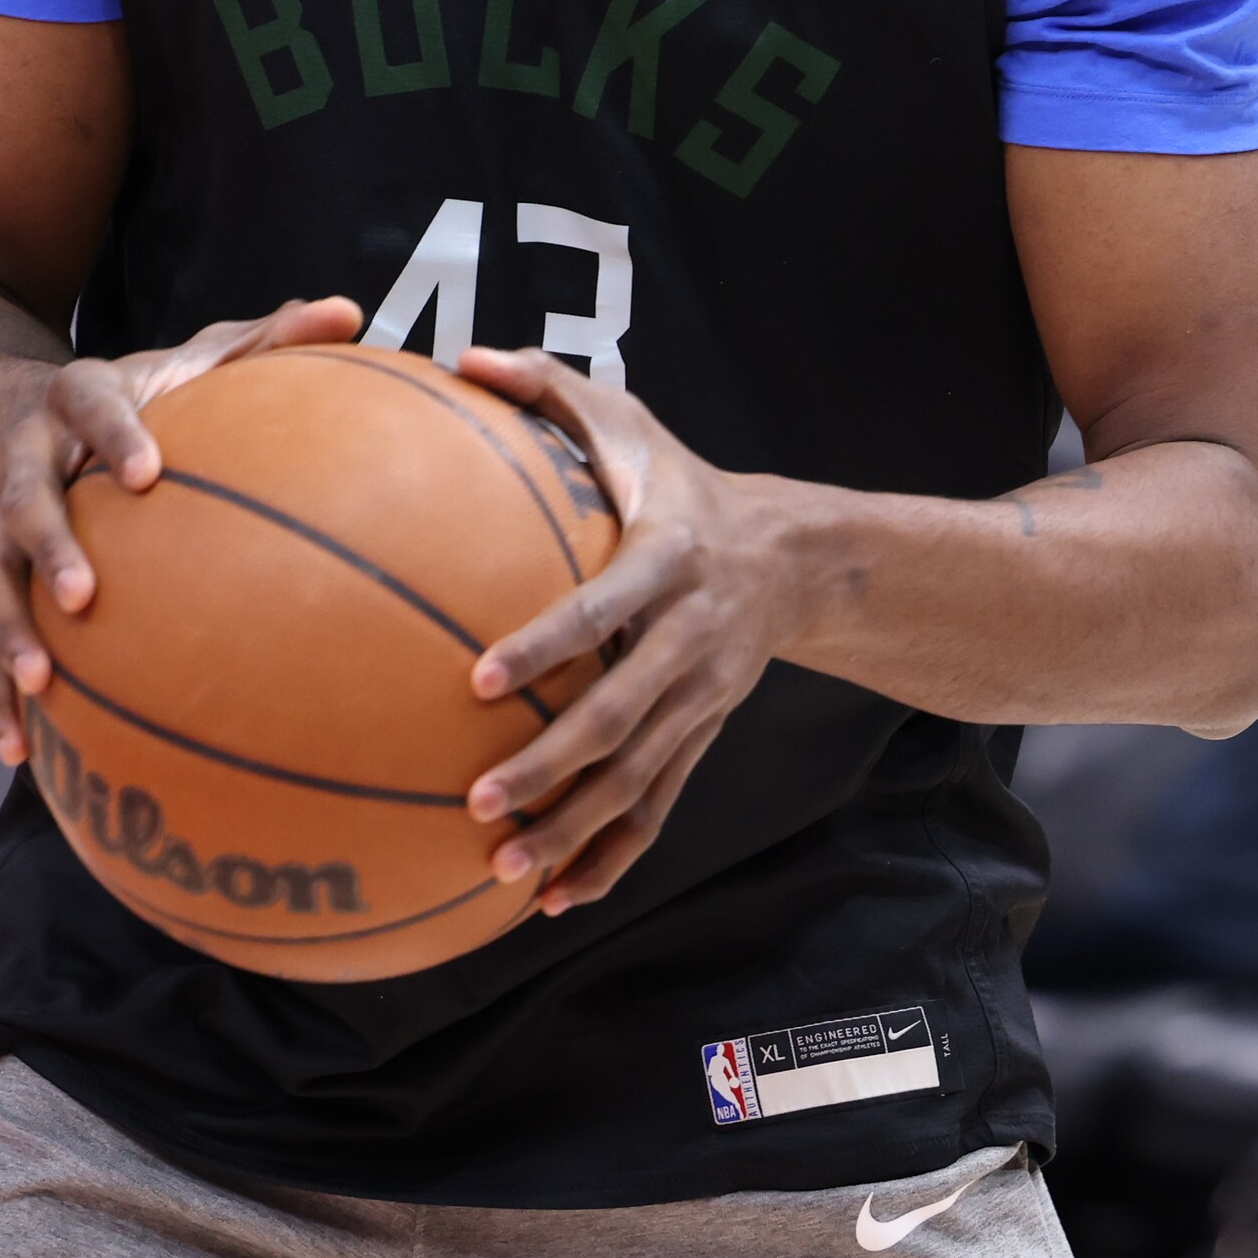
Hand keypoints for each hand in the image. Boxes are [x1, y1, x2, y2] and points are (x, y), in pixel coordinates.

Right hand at [0, 296, 363, 768]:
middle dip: (49, 549)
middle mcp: (24, 466)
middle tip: (84, 597)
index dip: (111, 435)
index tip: (145, 470)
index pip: (87, 405)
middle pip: (22, 505)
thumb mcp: (193, 361)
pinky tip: (17, 751)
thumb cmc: (140, 403)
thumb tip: (348, 310)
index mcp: (73, 402)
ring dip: (8, 638)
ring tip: (38, 689)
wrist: (18, 426)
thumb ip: (266, 339)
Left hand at [450, 348, 814, 919]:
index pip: (601, 608)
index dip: (547, 643)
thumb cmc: (679, 479)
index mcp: (666, 561)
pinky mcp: (700, 739)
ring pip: (636, 779)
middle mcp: (689, 640)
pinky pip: (656, 809)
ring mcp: (699, 700)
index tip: (480, 678)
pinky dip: (609, 858)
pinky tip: (553, 900)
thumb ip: (548, 387)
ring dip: (572, 829)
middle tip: (475, 800)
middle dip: (550, 765)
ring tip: (500, 868)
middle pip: (618, 716)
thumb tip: (463, 357)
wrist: (794, 556)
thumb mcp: (628, 420)